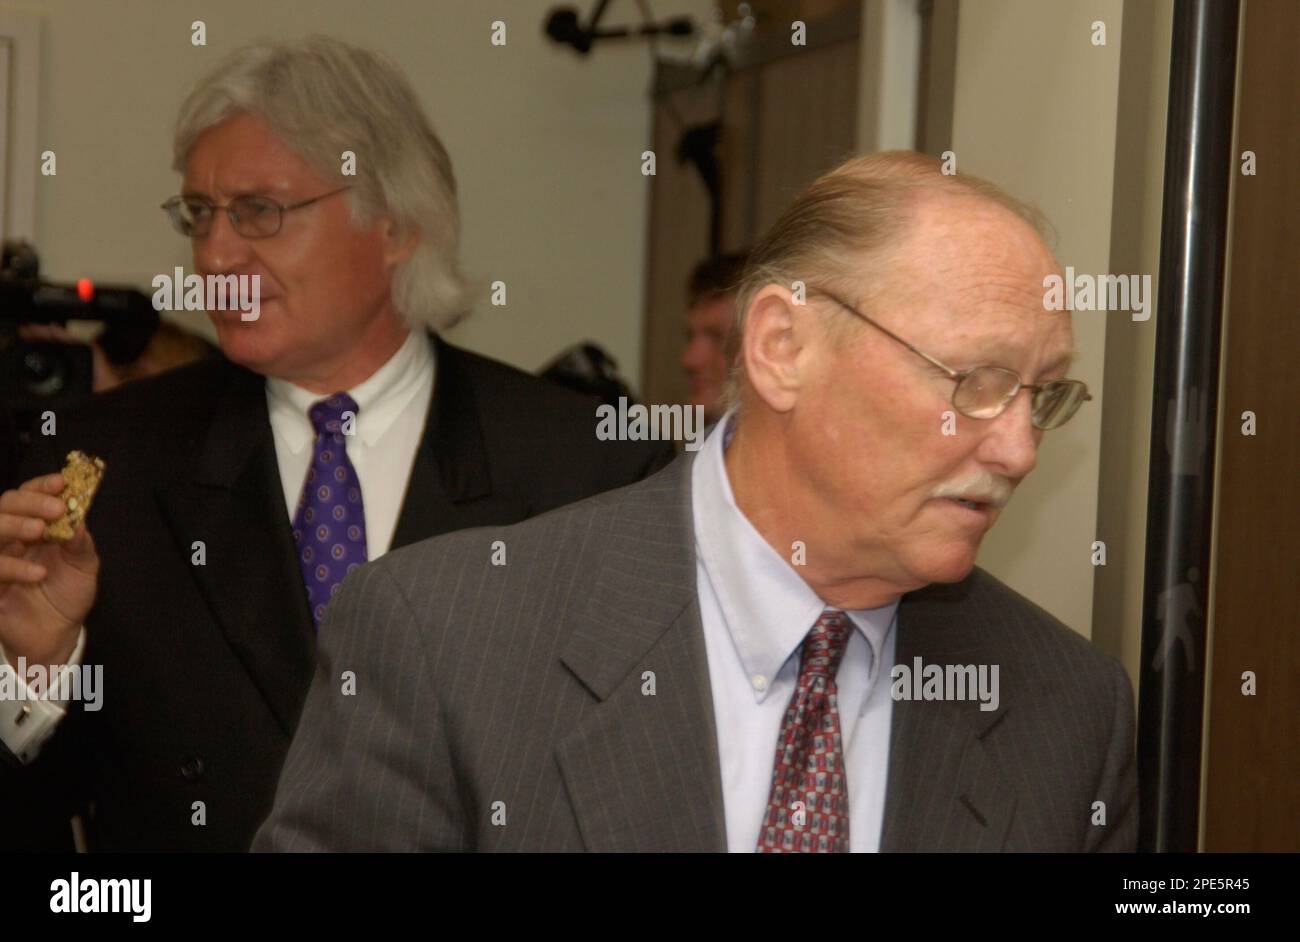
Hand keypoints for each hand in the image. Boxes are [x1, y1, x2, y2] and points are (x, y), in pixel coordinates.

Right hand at [0, 472, 98, 668]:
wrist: (56, 633)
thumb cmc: (67, 593)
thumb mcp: (84, 566)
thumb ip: (81, 543)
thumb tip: (78, 518)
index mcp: (34, 528)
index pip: (28, 497)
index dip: (41, 487)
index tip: (61, 482)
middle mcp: (11, 540)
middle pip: (5, 506)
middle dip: (28, 502)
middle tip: (54, 508)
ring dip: (13, 526)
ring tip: (40, 531)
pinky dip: (13, 568)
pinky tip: (38, 574)